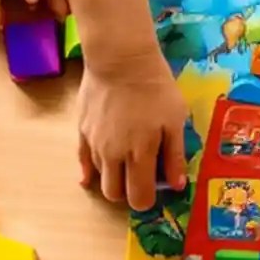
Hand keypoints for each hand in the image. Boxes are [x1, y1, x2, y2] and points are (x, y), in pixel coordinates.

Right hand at [77, 50, 187, 211]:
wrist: (120, 58)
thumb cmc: (155, 88)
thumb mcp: (175, 120)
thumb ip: (175, 155)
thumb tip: (177, 185)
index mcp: (140, 155)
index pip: (139, 197)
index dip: (147, 200)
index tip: (155, 190)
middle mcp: (113, 155)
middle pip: (114, 194)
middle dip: (128, 193)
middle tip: (139, 179)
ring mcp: (94, 144)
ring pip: (100, 178)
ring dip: (113, 177)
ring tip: (125, 162)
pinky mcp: (82, 131)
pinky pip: (82, 160)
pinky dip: (89, 170)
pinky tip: (92, 174)